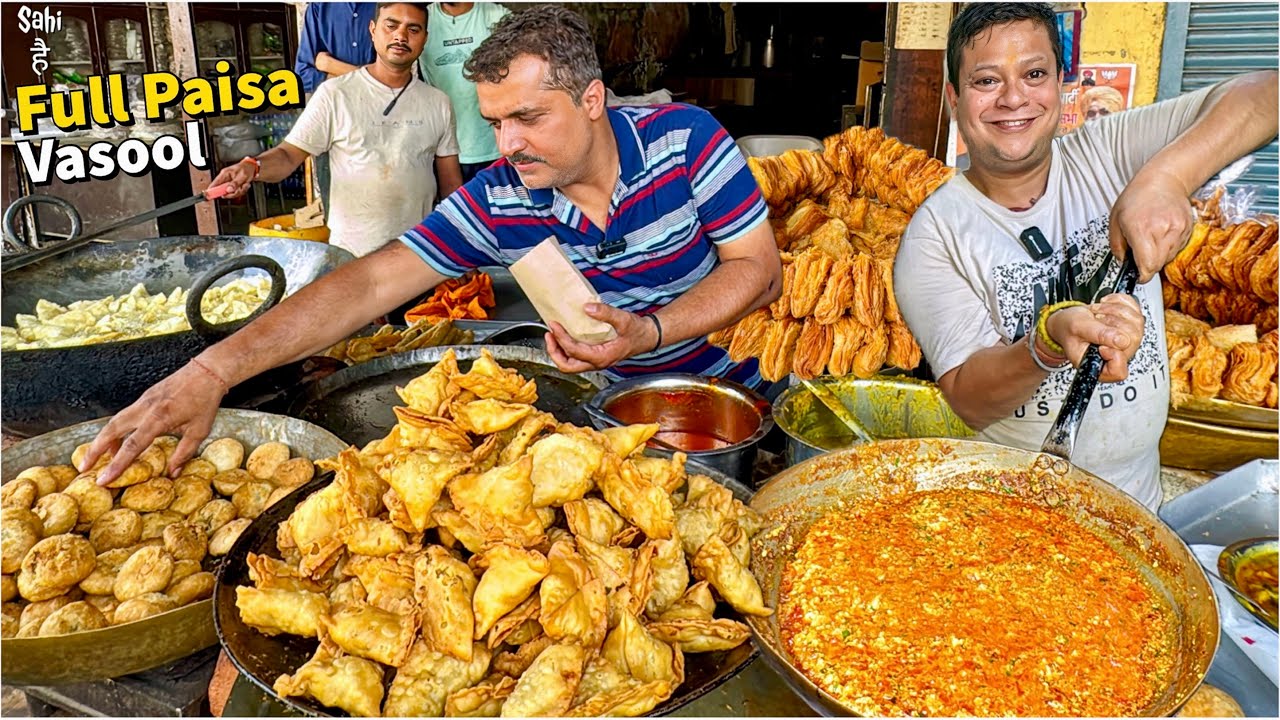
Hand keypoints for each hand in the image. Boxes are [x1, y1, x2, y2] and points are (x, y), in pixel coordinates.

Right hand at [79, 361, 227, 485]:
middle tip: (84, 467)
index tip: (103, 479)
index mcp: (159, 418)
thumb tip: (171, 474)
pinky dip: (117, 429)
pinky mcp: (144, 397)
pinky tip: (121, 441)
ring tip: (101, 458)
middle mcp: (145, 408)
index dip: (116, 465)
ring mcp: (142, 401)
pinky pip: (125, 415)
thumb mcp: (199, 431)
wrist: (206, 371)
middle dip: (95, 450)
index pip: (132, 446)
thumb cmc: (205, 401)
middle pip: (111, 430)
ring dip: (104, 439)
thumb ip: (183, 454)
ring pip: (115, 421)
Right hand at [210, 160, 256, 198]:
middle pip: (223, 192)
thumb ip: (235, 183)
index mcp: (224, 174)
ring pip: (231, 193)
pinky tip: (245, 185)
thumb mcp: (242, 176)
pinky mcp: (234, 186)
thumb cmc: (246, 169)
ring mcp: (229, 183)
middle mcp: (225, 179)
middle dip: (233, 193)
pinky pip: (236, 192)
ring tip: (245, 185)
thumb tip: (228, 190)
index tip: (210, 197)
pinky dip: (242, 191)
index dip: (212, 191)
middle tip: (240, 189)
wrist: (252, 167)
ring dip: (239, 191)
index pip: (215, 184)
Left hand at [544, 303, 658, 372]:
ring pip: (569, 364)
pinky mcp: (594, 357)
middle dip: (554, 351)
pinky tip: (564, 336)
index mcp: (602, 357)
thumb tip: (588, 308)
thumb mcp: (624, 320)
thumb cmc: (637, 332)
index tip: (554, 325)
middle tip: (549, 335)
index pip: (574, 351)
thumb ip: (606, 313)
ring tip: (552, 335)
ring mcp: (595, 362)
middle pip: (567, 366)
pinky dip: (566, 349)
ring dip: (558, 352)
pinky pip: (575, 358)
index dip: (561, 338)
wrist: (647, 337)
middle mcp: (596, 363)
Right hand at [1045, 294, 1145, 382]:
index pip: (1119, 371)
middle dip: (1112, 322)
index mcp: (1100, 366)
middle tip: (1096, 319)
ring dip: (1115, 310)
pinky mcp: (1132, 325)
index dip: (1114, 355)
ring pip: (1136, 322)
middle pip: (1133, 339)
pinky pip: (1135, 309)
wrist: (1067, 321)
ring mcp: (1127, 341)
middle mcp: (1118, 355)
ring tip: (1098, 312)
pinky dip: (1120, 302)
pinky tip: (1107, 305)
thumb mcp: (1077, 329)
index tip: (1103, 346)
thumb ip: (1098, 335)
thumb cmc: (1068, 329)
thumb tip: (1121, 341)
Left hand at [1109, 168, 1194, 282]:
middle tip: (1140, 255)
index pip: (1147, 265)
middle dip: (1148, 265)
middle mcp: (1162, 230)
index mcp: (1141, 229)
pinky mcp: (1188, 228)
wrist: (1163, 180)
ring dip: (1159, 255)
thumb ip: (1116, 246)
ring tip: (1151, 238)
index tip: (1137, 276)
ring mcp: (1178, 229)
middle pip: (1158, 265)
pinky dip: (1168, 247)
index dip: (1142, 275)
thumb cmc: (1137, 197)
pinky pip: (1178, 248)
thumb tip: (1122, 263)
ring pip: (1169, 257)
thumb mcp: (1115, 221)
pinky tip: (1161, 233)